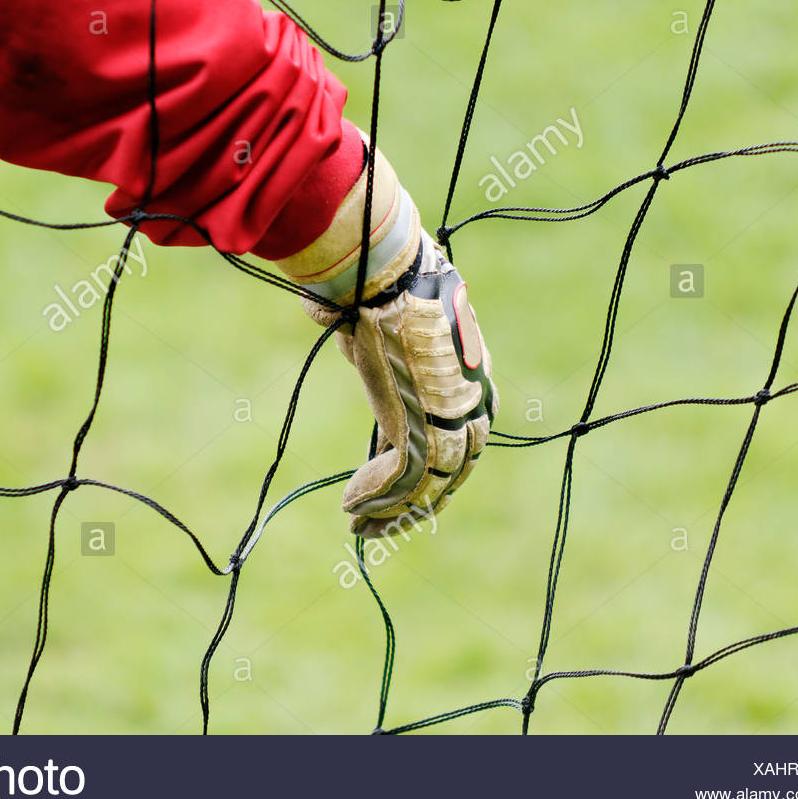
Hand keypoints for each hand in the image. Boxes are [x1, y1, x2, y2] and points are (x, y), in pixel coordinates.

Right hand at [273, 137, 496, 536]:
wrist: (386, 271)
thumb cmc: (379, 278)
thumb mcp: (382, 313)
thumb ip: (372, 336)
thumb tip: (328, 312)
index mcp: (469, 372)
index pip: (467, 436)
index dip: (438, 468)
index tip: (410, 489)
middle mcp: (469, 399)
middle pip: (455, 468)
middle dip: (419, 502)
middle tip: (385, 524)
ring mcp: (449, 416)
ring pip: (429, 483)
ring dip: (392, 511)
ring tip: (361, 528)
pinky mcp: (421, 426)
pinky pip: (403, 480)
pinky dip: (375, 498)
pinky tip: (350, 507)